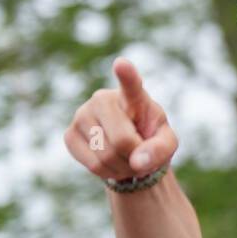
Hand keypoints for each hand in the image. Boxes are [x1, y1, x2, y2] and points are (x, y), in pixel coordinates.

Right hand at [65, 57, 177, 180]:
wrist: (129, 150)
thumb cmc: (150, 138)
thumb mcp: (166, 143)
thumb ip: (160, 149)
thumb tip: (137, 161)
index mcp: (132, 95)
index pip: (130, 83)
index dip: (126, 74)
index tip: (122, 65)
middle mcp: (102, 98)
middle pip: (122, 141)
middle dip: (135, 158)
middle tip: (140, 155)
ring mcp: (82, 114)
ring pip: (106, 157)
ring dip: (123, 168)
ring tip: (127, 158)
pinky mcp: (69, 135)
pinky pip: (93, 165)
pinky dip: (108, 173)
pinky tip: (112, 162)